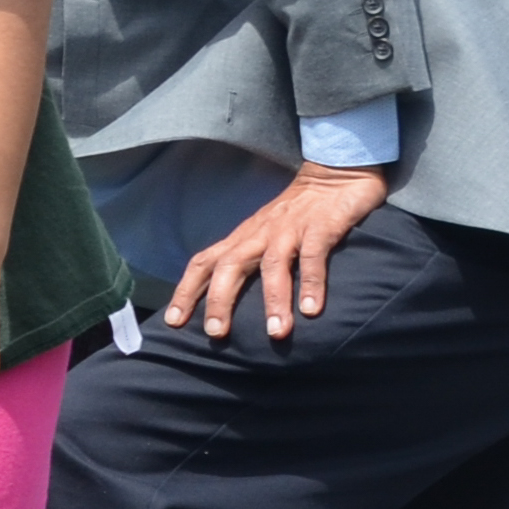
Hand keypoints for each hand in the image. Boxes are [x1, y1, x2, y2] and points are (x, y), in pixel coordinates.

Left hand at [165, 165, 387, 344]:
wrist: (335, 174)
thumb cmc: (298, 211)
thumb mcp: (265, 234)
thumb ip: (251, 260)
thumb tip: (233, 302)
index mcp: (243, 238)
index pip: (205, 262)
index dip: (186, 290)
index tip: (173, 321)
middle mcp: (260, 234)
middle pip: (229, 266)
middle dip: (219, 300)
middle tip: (216, 334)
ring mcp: (289, 230)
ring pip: (272, 266)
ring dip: (273, 300)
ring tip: (276, 333)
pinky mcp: (321, 227)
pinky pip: (313, 257)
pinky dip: (311, 283)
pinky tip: (312, 310)